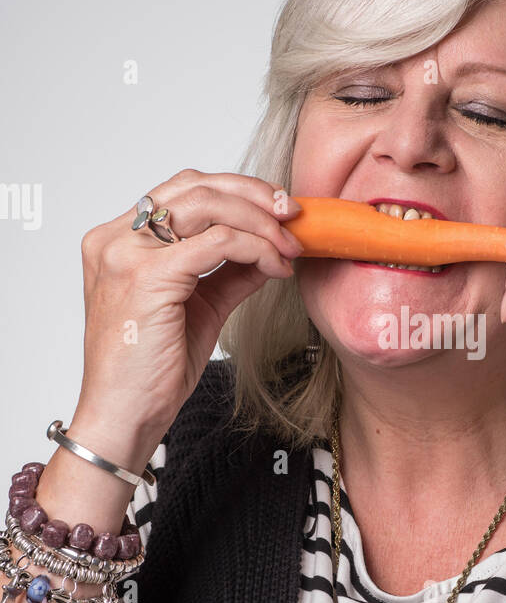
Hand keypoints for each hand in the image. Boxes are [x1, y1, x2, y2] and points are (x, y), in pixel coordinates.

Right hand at [75, 168, 303, 456]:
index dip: (236, 191)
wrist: (125, 417)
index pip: (182, 190)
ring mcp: (127, 254)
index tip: (277, 209)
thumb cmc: (152, 371)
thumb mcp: (200, 308)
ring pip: (208, 205)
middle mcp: (115, 239)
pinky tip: (275, 268)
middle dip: (254, 195)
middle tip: (292, 214)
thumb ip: (229, 272)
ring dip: (260, 221)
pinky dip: (256, 248)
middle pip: (195, 185)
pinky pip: (218, 242)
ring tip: (289, 246)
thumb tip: (269, 248)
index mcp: (117, 240)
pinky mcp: (149, 276)